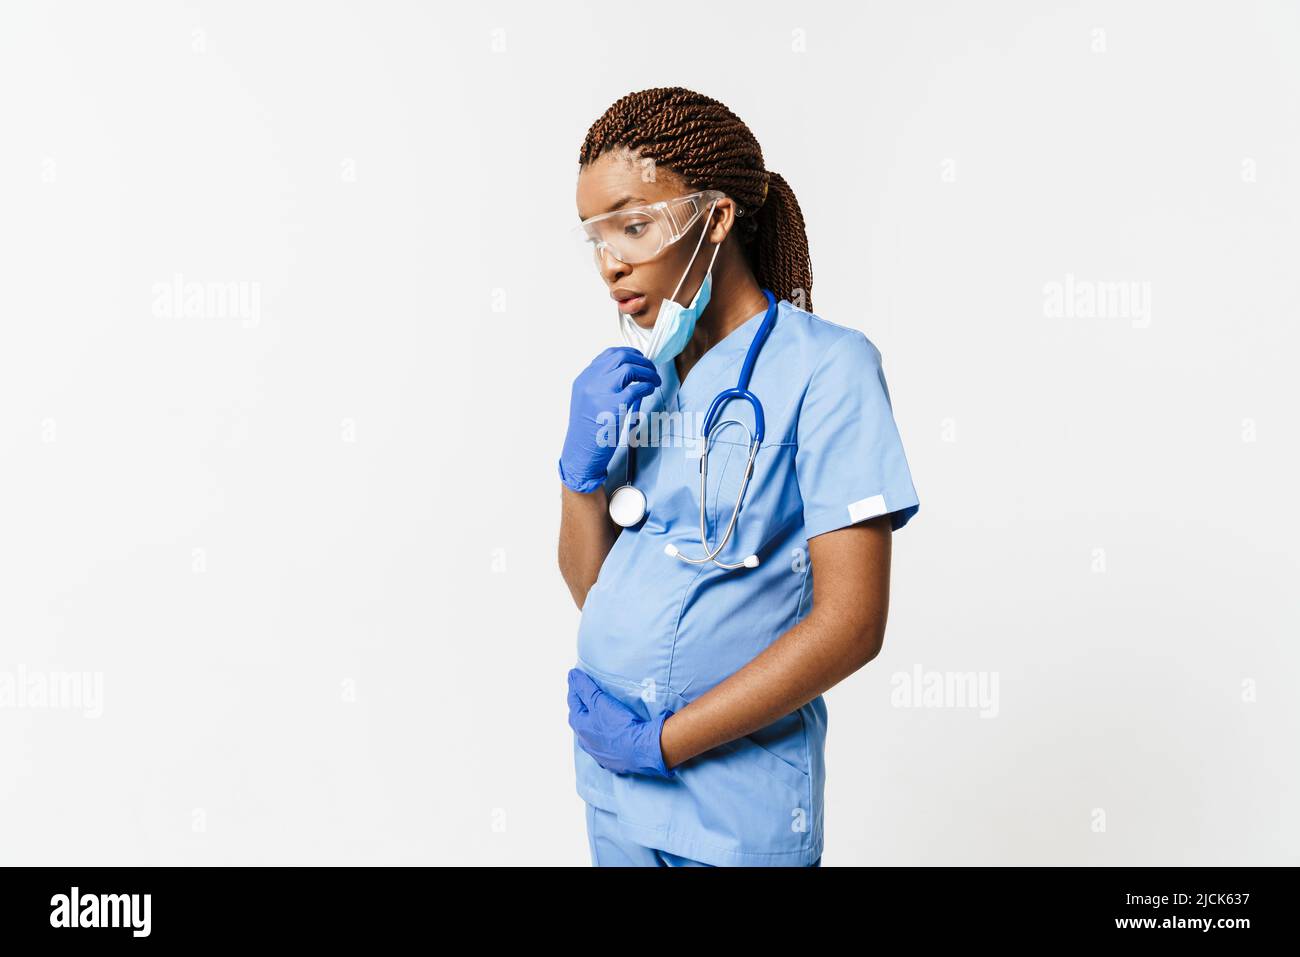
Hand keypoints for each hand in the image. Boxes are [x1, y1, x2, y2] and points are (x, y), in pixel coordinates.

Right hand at [558, 347, 660, 493]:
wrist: (580, 454)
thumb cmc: (587, 432)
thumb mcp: (587, 402)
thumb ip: (601, 386)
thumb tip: (627, 375)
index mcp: (584, 379)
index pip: (609, 354)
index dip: (629, 354)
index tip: (640, 360)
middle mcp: (590, 381)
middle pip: (621, 356)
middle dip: (641, 361)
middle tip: (651, 370)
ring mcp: (601, 392)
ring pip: (630, 367)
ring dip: (647, 372)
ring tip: (654, 381)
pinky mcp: (613, 405)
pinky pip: (637, 387)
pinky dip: (647, 386)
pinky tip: (649, 390)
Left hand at [567, 668, 674, 778]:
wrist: (640, 750)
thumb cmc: (618, 726)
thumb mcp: (599, 701)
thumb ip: (585, 688)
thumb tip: (572, 675)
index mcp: (580, 726)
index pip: (574, 703)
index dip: (575, 689)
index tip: (576, 680)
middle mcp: (586, 742)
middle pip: (581, 721)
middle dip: (582, 708)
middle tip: (586, 697)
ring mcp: (599, 753)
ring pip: (591, 736)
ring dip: (593, 725)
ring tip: (599, 716)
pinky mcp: (613, 760)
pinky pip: (605, 747)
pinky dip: (606, 738)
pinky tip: (612, 736)